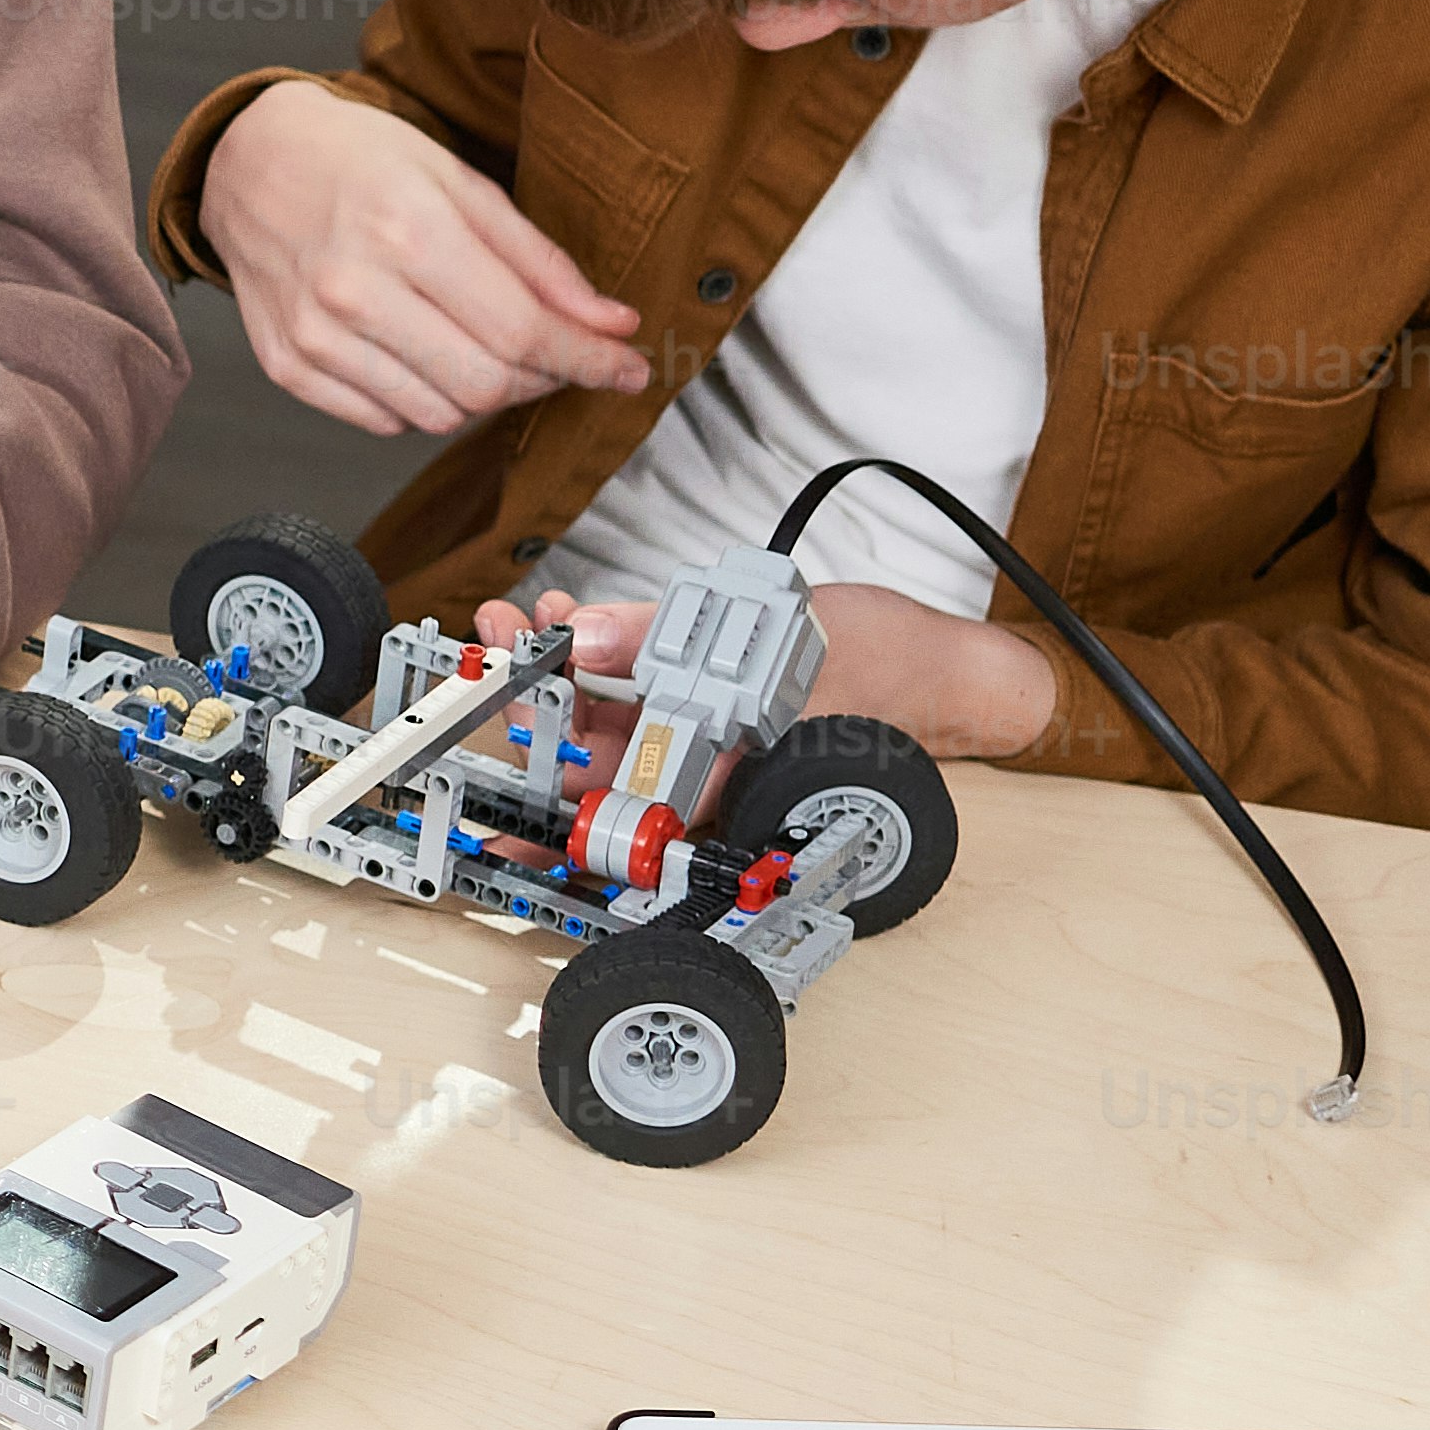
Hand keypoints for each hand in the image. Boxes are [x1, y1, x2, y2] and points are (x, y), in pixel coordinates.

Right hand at [199, 82, 652, 437]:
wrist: (247, 162)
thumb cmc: (357, 159)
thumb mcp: (458, 179)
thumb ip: (538, 258)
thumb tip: (612, 323)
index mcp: (406, 231)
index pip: (522, 330)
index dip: (590, 359)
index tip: (629, 368)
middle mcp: (353, 291)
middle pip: (486, 385)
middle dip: (546, 381)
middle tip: (564, 357)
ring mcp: (314, 336)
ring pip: (439, 415)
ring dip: (486, 394)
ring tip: (488, 347)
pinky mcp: (288, 366)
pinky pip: (386, 421)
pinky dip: (424, 402)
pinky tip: (426, 355)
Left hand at [512, 581, 1056, 760]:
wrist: (945, 667)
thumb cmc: (883, 666)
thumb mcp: (774, 638)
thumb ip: (667, 633)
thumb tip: (583, 635)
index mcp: (719, 777)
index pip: (605, 808)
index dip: (537, 808)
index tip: (488, 792)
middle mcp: (703, 766)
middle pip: (589, 760)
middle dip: (528, 713)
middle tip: (484, 660)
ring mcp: (704, 737)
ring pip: (604, 722)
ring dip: (552, 676)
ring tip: (513, 625)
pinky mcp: (709, 703)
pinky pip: (637, 691)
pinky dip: (597, 656)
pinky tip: (568, 621)